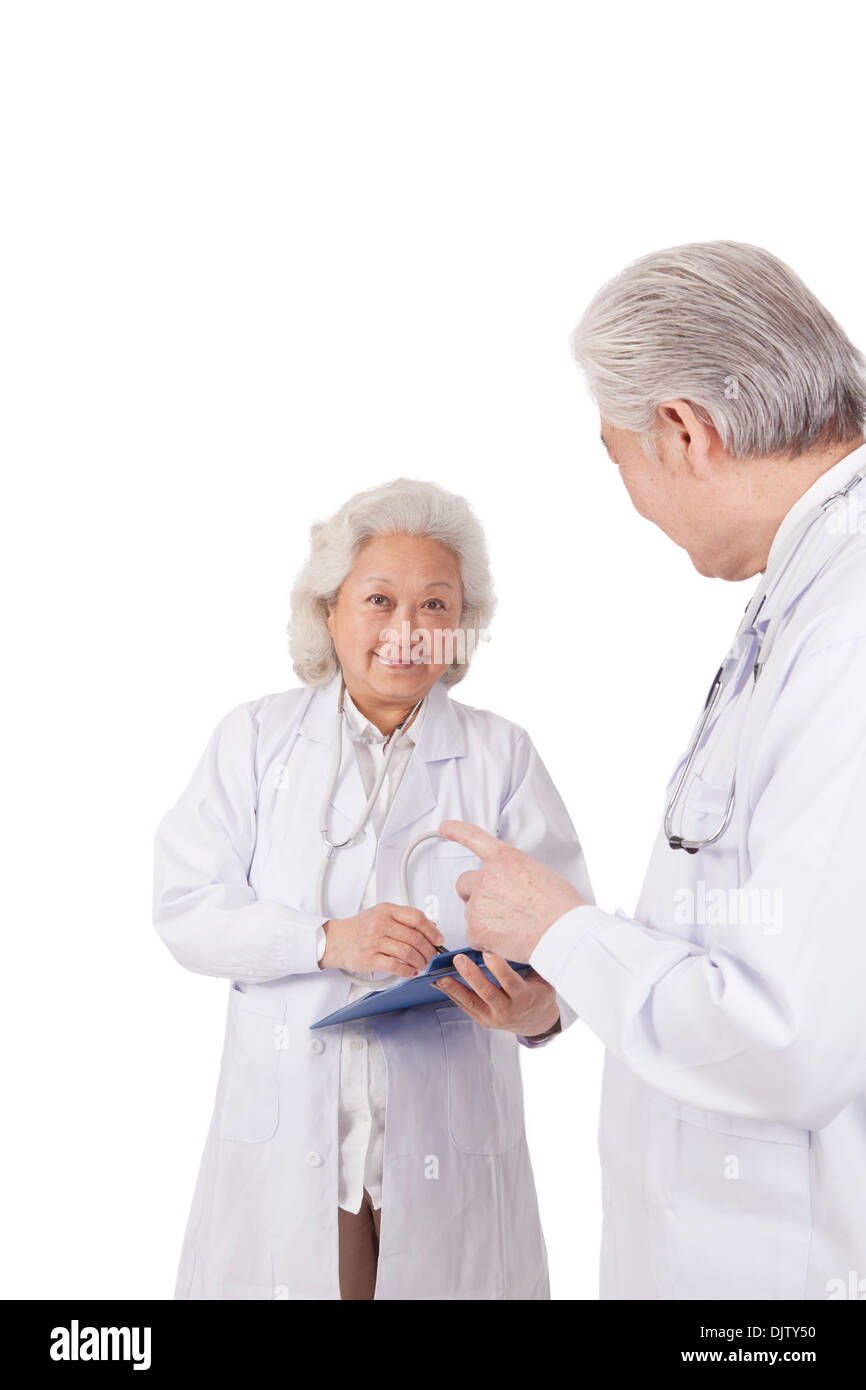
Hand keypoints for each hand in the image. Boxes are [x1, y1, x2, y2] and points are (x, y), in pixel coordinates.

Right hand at [319, 903, 443, 976]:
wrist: (335, 939)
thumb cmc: (360, 927)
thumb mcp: (381, 914)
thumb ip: (403, 918)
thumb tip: (431, 927)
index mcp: (386, 910)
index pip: (416, 917)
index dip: (432, 930)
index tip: (438, 939)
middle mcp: (381, 924)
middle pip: (415, 937)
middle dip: (429, 950)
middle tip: (432, 956)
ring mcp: (375, 941)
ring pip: (408, 952)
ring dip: (420, 961)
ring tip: (422, 964)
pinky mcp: (369, 959)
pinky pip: (395, 966)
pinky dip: (407, 971)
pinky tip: (410, 971)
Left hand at [433, 952, 559, 1035]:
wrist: (537, 1021)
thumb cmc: (539, 995)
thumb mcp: (543, 977)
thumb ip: (530, 962)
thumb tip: (516, 938)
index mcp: (524, 997)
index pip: (509, 981)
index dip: (498, 966)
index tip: (487, 951)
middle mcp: (508, 1009)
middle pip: (486, 992)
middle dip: (471, 975)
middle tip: (458, 959)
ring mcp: (494, 1017)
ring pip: (471, 1002)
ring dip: (454, 987)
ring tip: (440, 976)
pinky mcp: (483, 1020)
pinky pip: (466, 1007)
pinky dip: (452, 995)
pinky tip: (441, 984)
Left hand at [438, 819, 586, 961]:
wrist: (564, 932)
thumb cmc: (562, 907)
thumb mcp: (542, 874)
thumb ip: (517, 875)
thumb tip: (514, 886)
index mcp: (506, 859)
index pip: (474, 838)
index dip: (457, 831)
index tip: (445, 827)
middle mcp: (488, 877)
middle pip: (465, 884)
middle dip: (475, 895)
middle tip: (496, 908)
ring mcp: (479, 902)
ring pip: (471, 913)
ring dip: (484, 920)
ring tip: (512, 927)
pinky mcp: (476, 928)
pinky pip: (474, 936)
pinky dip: (486, 942)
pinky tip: (506, 941)